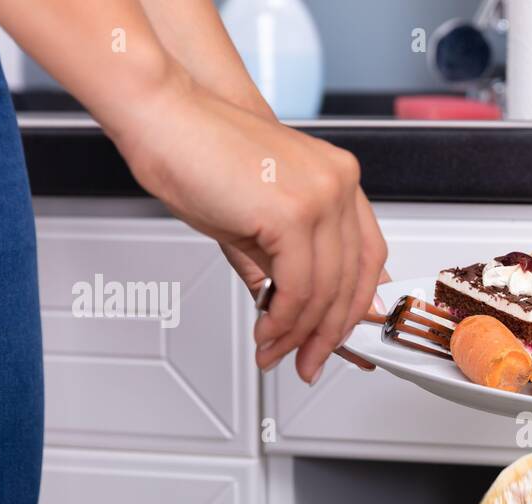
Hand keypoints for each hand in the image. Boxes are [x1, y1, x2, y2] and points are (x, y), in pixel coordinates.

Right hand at [114, 73, 387, 382]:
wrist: (162, 113)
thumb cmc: (200, 154)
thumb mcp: (259, 220)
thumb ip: (290, 264)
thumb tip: (304, 312)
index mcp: (339, 180)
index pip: (368, 258)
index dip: (356, 307)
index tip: (343, 339)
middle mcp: (339, 184)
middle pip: (352, 281)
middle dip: (328, 334)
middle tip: (308, 362)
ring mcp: (321, 196)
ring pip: (326, 291)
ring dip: (299, 334)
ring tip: (276, 353)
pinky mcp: (294, 214)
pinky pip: (300, 288)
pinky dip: (283, 322)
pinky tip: (268, 333)